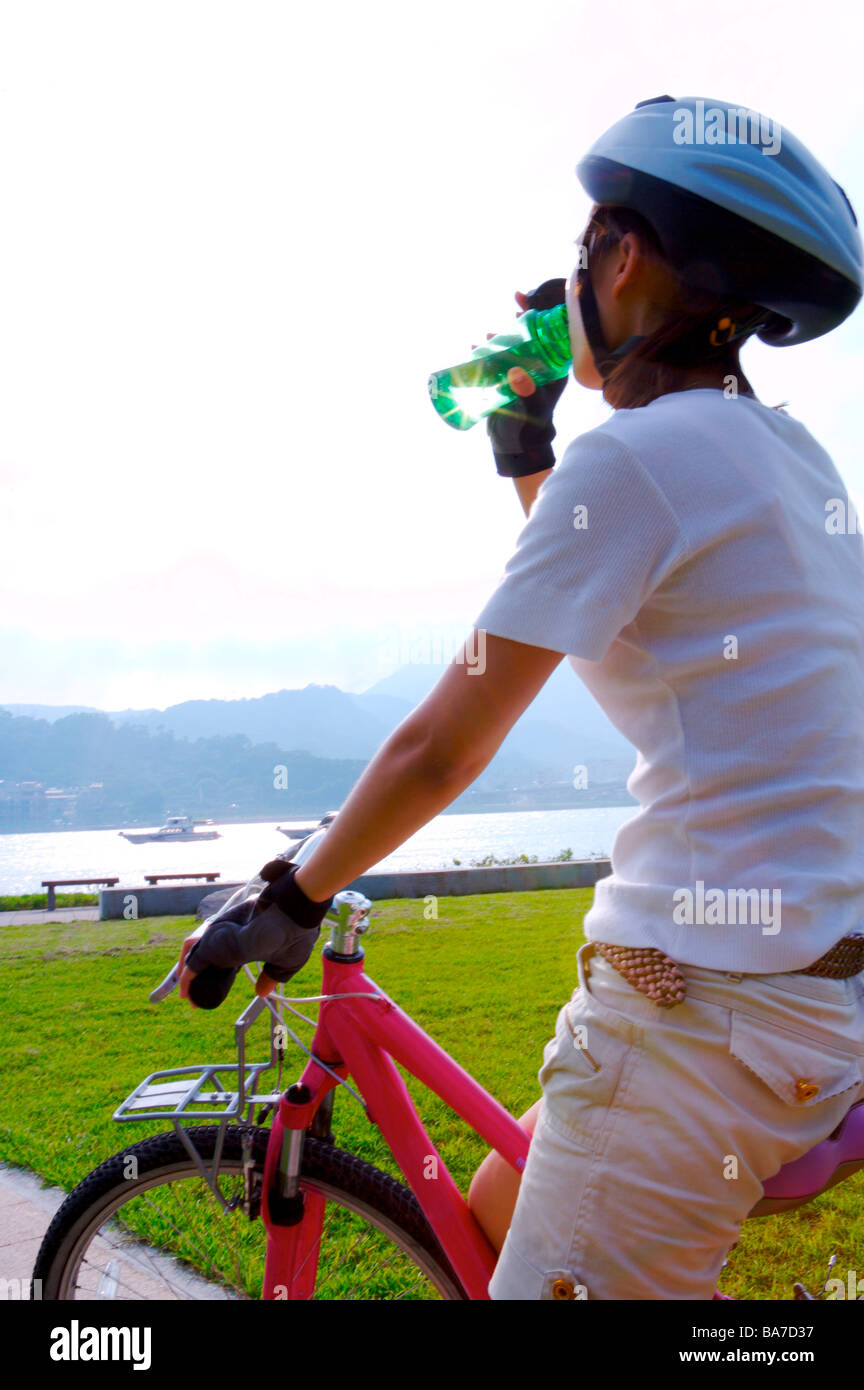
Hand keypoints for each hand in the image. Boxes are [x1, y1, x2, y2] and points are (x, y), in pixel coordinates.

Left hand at [178, 861, 332, 1008]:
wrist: (294, 909)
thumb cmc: (296, 931)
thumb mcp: (286, 962)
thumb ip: (271, 976)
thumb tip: (261, 992)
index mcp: (246, 940)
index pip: (226, 960)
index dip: (220, 976)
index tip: (216, 990)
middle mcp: (230, 936)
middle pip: (208, 958)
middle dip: (199, 978)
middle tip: (195, 997)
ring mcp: (221, 937)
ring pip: (196, 956)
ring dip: (189, 977)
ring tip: (188, 996)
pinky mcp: (213, 942)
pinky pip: (193, 963)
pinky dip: (187, 979)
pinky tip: (186, 993)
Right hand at [485, 279, 568, 477]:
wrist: (516, 447)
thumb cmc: (529, 429)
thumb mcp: (530, 409)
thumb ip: (527, 392)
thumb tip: (516, 372)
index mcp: (553, 370)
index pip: (551, 336)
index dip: (543, 316)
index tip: (528, 303)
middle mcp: (540, 369)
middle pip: (532, 337)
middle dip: (520, 323)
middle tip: (513, 309)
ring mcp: (523, 374)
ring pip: (514, 348)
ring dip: (501, 338)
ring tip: (487, 336)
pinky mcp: (507, 381)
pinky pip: (499, 361)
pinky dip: (488, 352)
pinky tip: (475, 347)